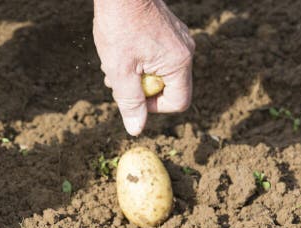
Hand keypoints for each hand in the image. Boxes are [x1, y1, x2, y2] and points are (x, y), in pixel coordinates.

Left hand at [93, 0, 195, 135]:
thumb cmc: (120, 26)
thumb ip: (130, 102)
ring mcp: (179, 39)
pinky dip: (139, 60)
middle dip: (141, 90)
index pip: (179, 102)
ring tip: (115, 64)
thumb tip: (136, 129)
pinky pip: (158, 57)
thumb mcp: (121, 71)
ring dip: (137, 75)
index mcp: (179, 62)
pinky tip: (122, 49)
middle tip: (117, 81)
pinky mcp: (169, 31)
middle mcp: (185, 51)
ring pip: (160, 72)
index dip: (154, 108)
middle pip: (168, 88)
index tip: (132, 98)